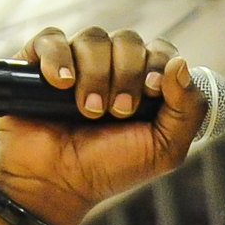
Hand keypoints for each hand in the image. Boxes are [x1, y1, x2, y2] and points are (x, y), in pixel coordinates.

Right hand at [0, 28, 204, 224]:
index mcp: (143, 83)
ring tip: (88, 111)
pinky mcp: (37, 65)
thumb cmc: (109, 169)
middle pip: (127, 41)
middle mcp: (110, 67)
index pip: (160, 50)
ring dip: (95, 75)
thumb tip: (181, 64)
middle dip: (126, 75)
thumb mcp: (164, 150)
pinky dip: (58, 58)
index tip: (151, 91)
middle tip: (117, 112)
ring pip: (93, 38)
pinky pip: (51, 39)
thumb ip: (187, 110)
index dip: (158, 63)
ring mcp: (75, 63)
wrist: (56, 185)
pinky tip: (61, 84)